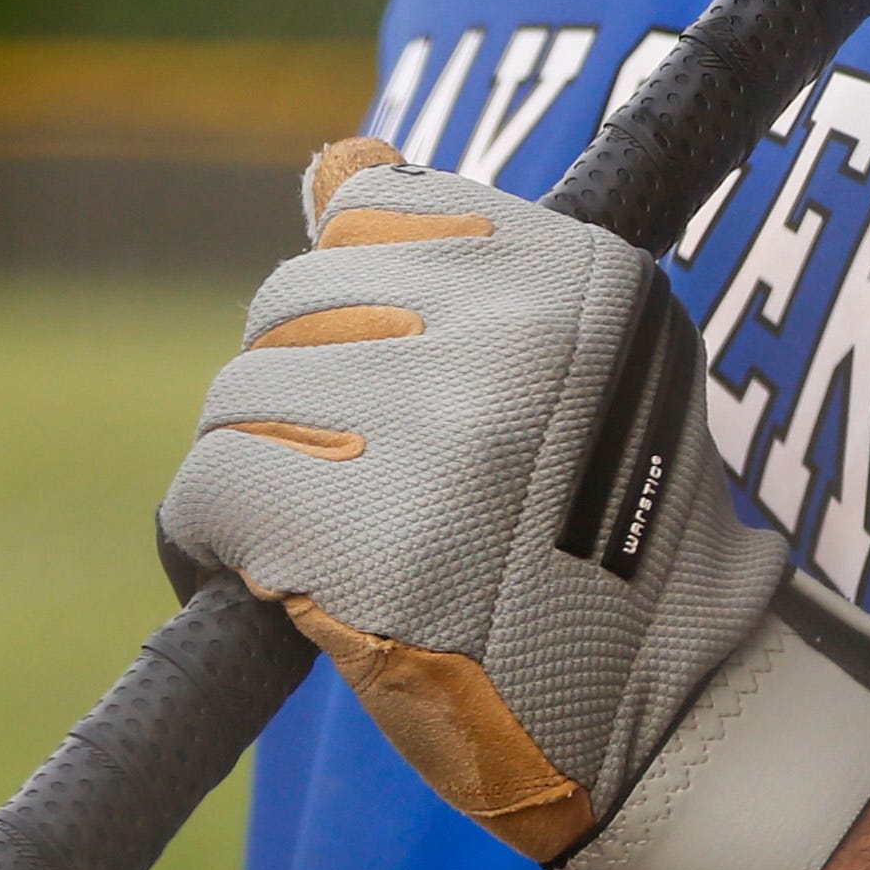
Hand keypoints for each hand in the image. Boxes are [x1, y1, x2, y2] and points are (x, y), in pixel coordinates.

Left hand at [161, 135, 869, 869]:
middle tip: (347, 483)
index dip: (348, 296)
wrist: (666, 707)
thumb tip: (335, 163)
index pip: (375, 204)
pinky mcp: (371, 529)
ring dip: (251, 472)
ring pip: (241, 394)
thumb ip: (460, 264)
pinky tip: (260, 587)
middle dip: (294, 392)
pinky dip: (204, 541)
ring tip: (315, 541)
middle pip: (292, 300)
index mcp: (575, 266)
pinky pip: (207, 486)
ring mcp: (446, 422)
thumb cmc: (605, 534)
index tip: (375, 375)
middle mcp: (516, 324)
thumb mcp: (579, 358)